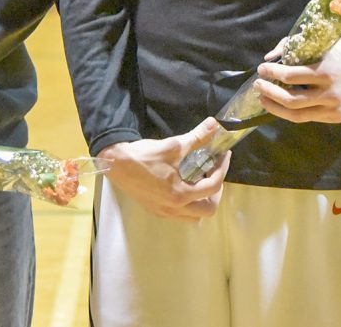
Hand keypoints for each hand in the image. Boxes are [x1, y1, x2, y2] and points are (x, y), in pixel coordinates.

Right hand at [98, 118, 229, 220]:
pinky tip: (184, 186)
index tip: (224, 156)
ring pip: (194, 217)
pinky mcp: (155, 211)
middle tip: (213, 173)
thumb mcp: (173, 145)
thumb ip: (197, 137)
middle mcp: (174, 208)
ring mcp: (164, 212)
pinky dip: (188, 204)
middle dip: (216, 192)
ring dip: (202, 201)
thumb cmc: (145, 156)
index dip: (222, 169)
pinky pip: (180, 215)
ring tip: (200, 181)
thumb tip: (214, 124)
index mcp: (180, 194)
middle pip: (208, 210)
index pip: (213, 186)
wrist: (116, 163)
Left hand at [254, 37, 340, 123]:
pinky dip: (291, 112)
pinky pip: (308, 118)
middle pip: (291, 99)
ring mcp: (334, 108)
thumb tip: (270, 57)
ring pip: (297, 114)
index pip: (290, 76)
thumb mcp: (321, 43)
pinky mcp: (336, 117)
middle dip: (269, 92)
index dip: (272, 73)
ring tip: (264, 98)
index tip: (262, 68)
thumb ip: (293, 46)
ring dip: (275, 107)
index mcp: (326, 71)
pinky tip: (281, 105)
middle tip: (258, 84)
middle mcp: (330, 93)